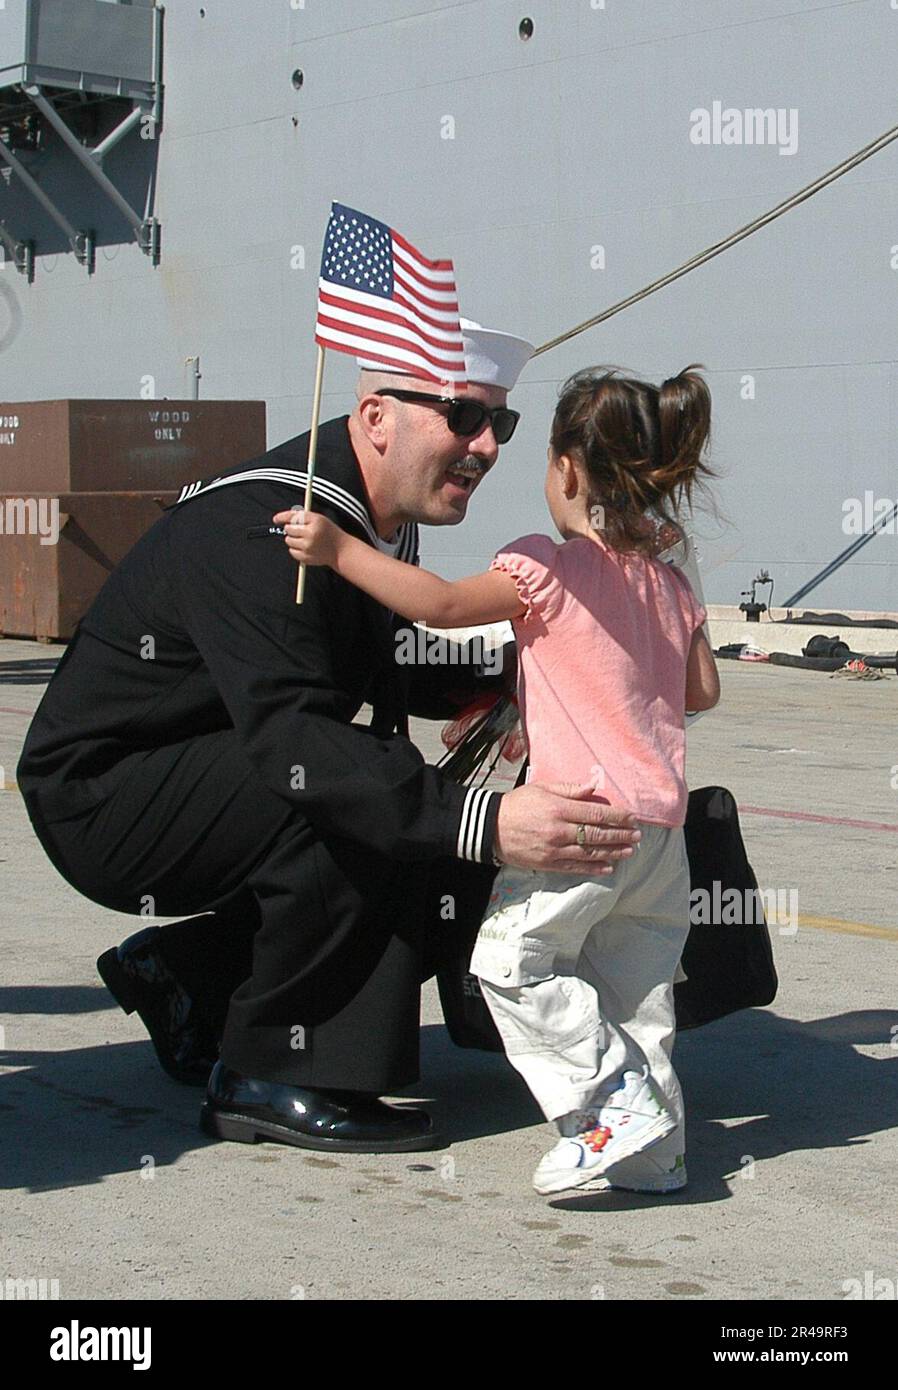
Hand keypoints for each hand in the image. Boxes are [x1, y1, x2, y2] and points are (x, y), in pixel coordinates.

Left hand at [273, 509, 341, 567]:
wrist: (340, 550)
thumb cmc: (329, 532)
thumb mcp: (319, 519)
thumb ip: (303, 517)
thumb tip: (282, 519)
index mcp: (315, 521)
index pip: (293, 516)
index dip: (282, 517)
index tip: (276, 519)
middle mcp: (311, 533)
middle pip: (288, 529)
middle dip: (291, 528)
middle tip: (300, 531)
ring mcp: (308, 547)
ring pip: (288, 540)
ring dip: (293, 539)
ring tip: (305, 540)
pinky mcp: (306, 557)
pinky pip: (291, 551)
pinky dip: (295, 549)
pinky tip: (306, 548)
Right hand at [493, 781, 641, 874]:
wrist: (490, 827)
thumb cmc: (517, 804)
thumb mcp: (542, 789)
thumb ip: (569, 789)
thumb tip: (594, 787)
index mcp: (559, 809)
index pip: (596, 814)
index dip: (617, 817)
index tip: (633, 818)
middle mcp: (559, 831)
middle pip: (597, 835)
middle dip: (620, 835)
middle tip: (637, 836)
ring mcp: (554, 850)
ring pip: (590, 853)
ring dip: (613, 852)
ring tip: (629, 851)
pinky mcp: (548, 864)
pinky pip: (576, 867)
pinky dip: (594, 868)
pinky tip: (608, 867)